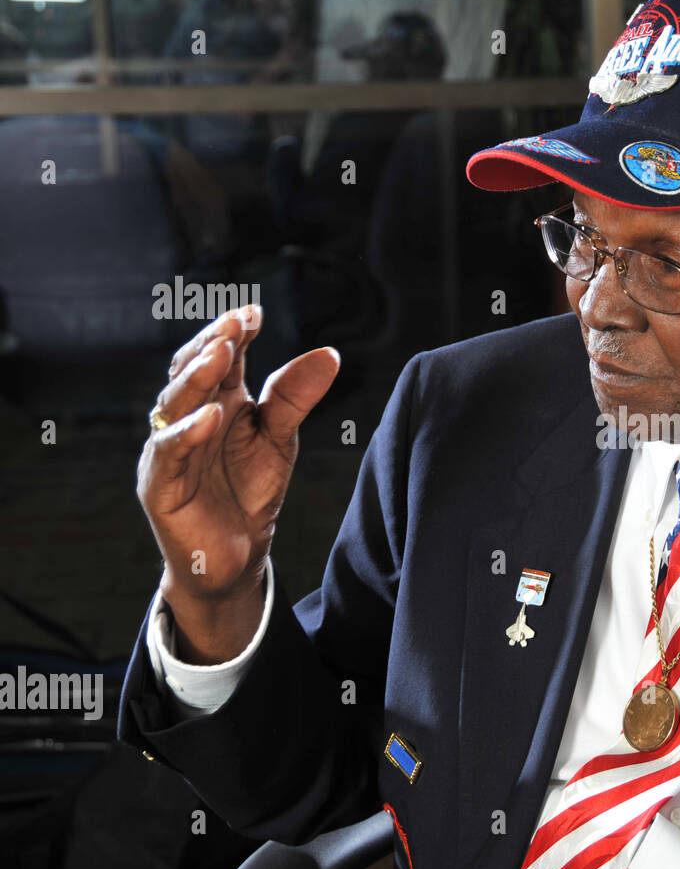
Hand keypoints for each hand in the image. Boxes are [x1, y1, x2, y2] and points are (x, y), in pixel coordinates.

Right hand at [136, 305, 338, 660]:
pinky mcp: (161, 484)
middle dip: (213, 344)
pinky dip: (188, 434)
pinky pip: (170, 453)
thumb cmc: (251, 491)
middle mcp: (188, 418)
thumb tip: (330, 353)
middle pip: (192, 371)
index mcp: (218, 402)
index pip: (222, 358)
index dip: (234, 334)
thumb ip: (296, 397)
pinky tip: (213, 417)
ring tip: (220, 354)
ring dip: (197, 378)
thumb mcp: (281, 439)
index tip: (254, 312)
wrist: (237, 555)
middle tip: (235, 323)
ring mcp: (171, 449)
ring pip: (175, 405)